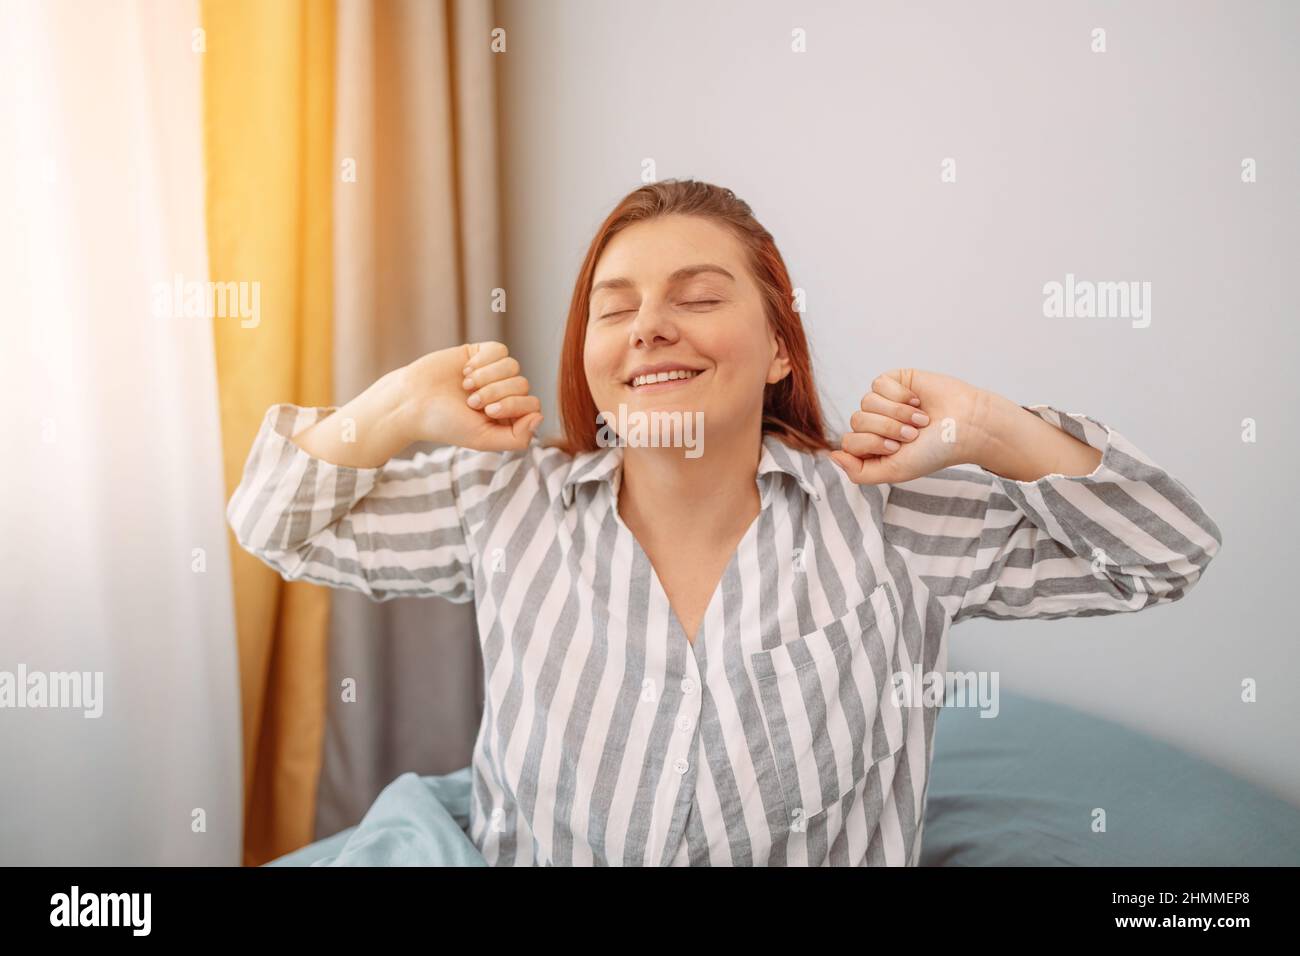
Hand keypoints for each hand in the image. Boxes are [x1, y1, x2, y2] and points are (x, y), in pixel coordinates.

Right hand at [402, 341, 542, 451]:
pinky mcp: (481, 354)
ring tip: (466, 387)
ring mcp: (494, 374)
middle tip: (471, 401)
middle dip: (496, 392)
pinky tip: (466, 371)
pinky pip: (500, 350)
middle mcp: (503, 394)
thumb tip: (540, 417)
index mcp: (508, 417)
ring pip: (513, 366)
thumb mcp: (483, 440)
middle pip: (522, 384)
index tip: (487, 412)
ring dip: (487, 377)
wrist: (413, 401)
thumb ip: (517, 438)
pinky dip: (483, 361)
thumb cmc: (445, 423)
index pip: (532, 405)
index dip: (513, 406)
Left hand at [829, 368, 986, 484]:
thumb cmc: (934, 451)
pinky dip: (900, 395)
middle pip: (857, 420)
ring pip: (866, 402)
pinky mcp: (894, 381)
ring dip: (897, 413)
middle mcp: (875, 424)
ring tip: (920, 419)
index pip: (849, 442)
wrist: (966, 425)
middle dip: (887, 428)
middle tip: (913, 434)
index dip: (872, 443)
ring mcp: (883, 402)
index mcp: (872, 447)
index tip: (899, 448)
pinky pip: (879, 384)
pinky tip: (917, 401)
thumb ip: (859, 472)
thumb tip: (832, 455)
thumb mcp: (895, 471)